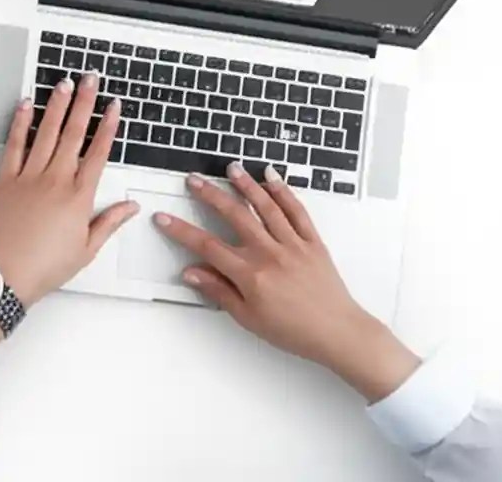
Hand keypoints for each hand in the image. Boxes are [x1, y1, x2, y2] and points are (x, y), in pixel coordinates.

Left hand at [0, 73, 138, 305]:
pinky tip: (25, 106)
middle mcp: (55, 181)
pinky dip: (20, 123)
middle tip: (91, 80)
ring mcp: (28, 178)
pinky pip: (14, 145)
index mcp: (78, 198)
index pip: (98, 153)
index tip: (113, 107)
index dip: (107, 127)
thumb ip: (109, 223)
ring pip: (46, 133)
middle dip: (84, 103)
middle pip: (74, 134)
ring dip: (56, 105)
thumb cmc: (43, 267)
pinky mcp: (4, 181)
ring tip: (64, 83)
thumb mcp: (86, 250)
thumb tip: (130, 207)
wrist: (4, 276)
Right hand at [154, 163, 419, 401]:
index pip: (206, 246)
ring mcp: (293, 244)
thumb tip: (191, 273)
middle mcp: (270, 254)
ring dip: (246, 185)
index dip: (181, 230)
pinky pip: (297, 211)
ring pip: (265, 206)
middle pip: (234, 216)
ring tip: (231, 168)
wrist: (338, 333)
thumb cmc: (294, 331)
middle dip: (210, 195)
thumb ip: (218, 291)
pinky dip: (284, 192)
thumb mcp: (248, 318)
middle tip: (193, 181)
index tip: (163, 218)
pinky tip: (272, 179)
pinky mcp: (313, 242)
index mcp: (250, 275)